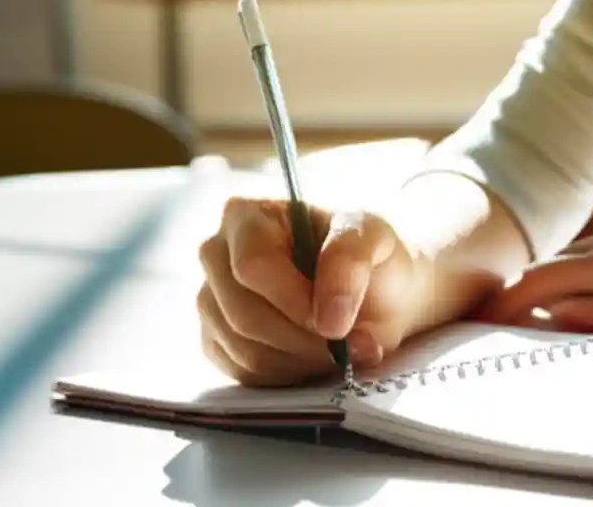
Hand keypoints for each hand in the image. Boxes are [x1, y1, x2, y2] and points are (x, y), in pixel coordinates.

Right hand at [197, 198, 429, 385]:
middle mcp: (216, 255)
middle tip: (356, 345)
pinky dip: (290, 375)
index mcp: (246, 216)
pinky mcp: (217, 342)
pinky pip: (245, 373)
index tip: (337, 322)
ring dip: (305, 360)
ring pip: (246, 350)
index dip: (293, 300)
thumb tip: (327, 319)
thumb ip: (349, 262)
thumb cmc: (371, 258)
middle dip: (306, 339)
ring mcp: (212, 301)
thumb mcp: (373, 238)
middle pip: (244, 314)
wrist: (380, 295)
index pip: (253, 265)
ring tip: (346, 352)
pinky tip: (319, 360)